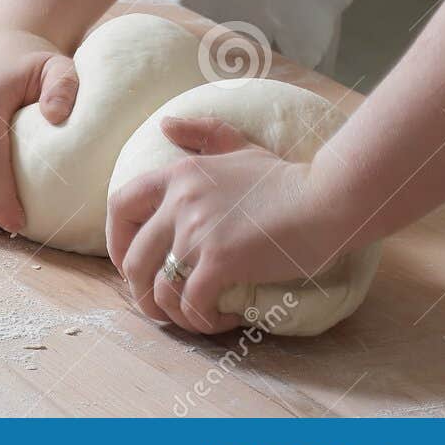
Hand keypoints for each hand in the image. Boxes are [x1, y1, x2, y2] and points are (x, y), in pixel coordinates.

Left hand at [106, 117, 352, 334]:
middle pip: (133, 257)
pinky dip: (202, 320)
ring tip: (193, 319)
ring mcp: (197, 231)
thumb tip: (165, 124)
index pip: (120, 205)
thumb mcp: (239, 146)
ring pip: (159, 287)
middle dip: (139, 291)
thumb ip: (203, 134)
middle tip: (159, 307)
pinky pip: (192, 303)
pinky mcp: (220, 260)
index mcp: (177, 174)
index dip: (116, 240)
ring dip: (170, 313)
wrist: (327, 198)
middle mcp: (179, 201)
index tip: (129, 263)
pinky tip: (224, 319)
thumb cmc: (288, 178)